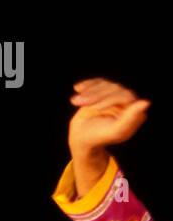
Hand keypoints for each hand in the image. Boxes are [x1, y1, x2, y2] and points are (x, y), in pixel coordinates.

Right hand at [67, 78, 149, 195]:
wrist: (83, 137)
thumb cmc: (100, 137)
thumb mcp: (115, 131)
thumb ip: (130, 118)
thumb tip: (146, 102)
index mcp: (134, 112)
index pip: (126, 96)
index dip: (111, 99)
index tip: (96, 108)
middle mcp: (127, 102)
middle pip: (114, 89)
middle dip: (96, 95)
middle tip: (80, 103)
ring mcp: (114, 96)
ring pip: (104, 85)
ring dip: (88, 92)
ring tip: (75, 101)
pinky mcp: (103, 92)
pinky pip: (96, 83)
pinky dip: (87, 85)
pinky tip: (78, 88)